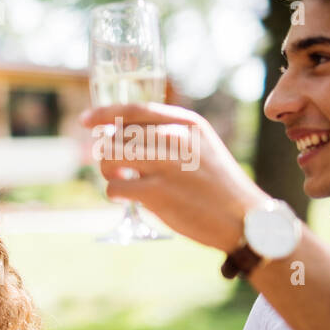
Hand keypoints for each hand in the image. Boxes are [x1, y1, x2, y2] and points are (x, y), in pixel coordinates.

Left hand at [81, 103, 270, 251]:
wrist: (244, 219)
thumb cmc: (216, 185)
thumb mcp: (200, 146)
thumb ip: (167, 136)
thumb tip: (120, 135)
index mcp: (186, 123)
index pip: (133, 110)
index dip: (103, 114)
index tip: (85, 121)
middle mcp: (175, 138)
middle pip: (115, 136)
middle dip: (106, 154)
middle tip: (116, 170)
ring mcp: (165, 165)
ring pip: (109, 158)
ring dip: (107, 172)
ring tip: (121, 182)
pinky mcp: (157, 193)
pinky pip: (114, 188)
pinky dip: (115, 195)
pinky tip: (128, 199)